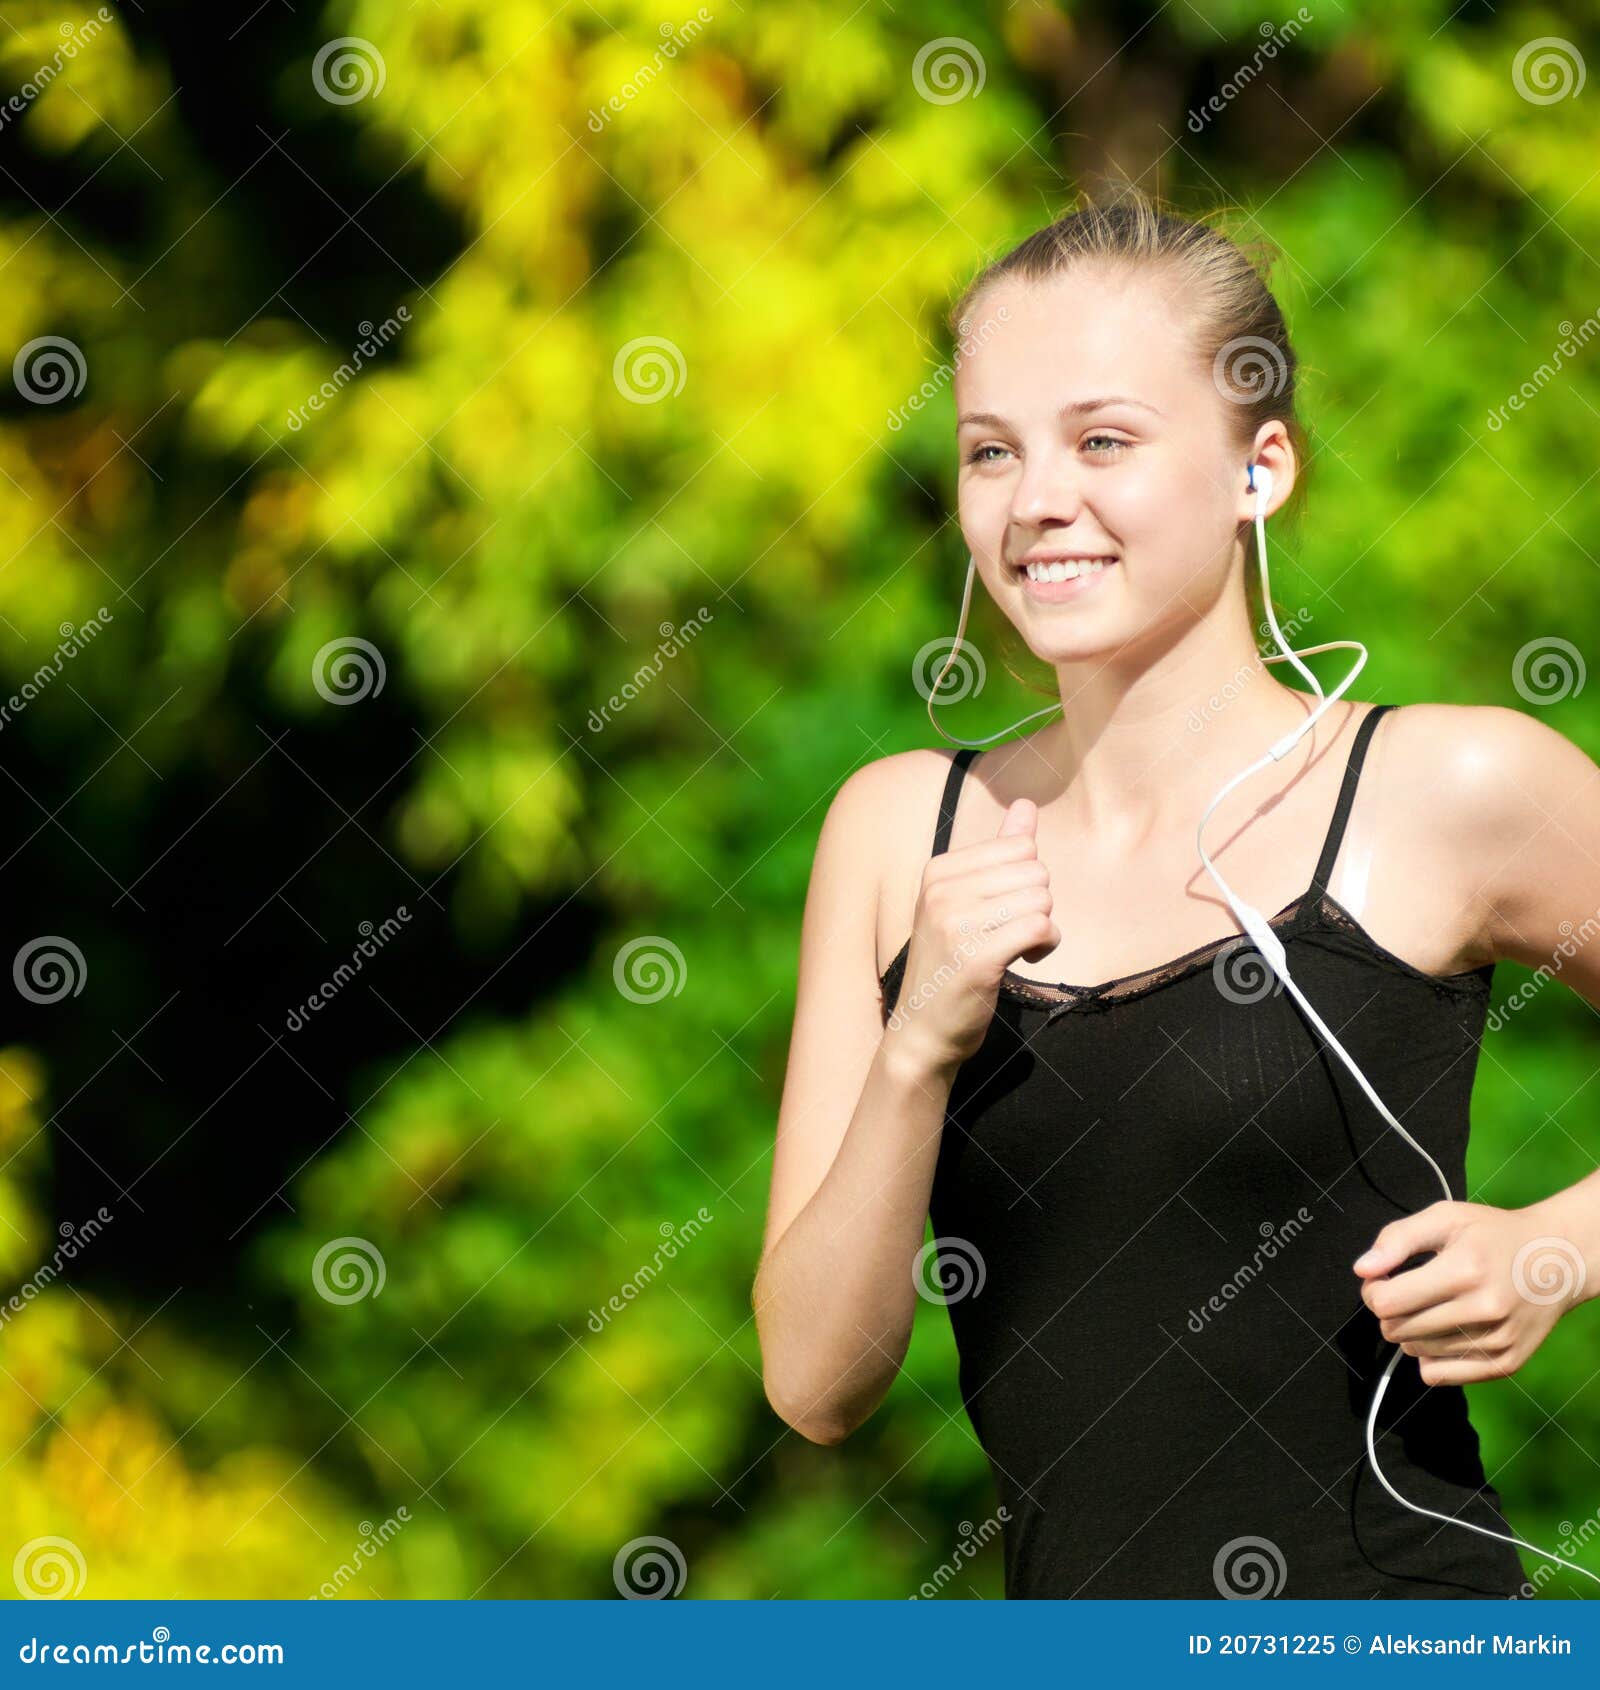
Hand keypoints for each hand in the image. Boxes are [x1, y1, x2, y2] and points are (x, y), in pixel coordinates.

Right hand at [885, 796, 1060, 1074]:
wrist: (922, 1030)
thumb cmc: (949, 965)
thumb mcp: (964, 902)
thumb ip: (999, 852)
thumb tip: (1026, 806)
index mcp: (938, 871)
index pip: (1018, 846)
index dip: (1026, 879)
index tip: (1004, 909)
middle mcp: (942, 891)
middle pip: (1035, 870)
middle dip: (1038, 903)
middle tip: (1012, 932)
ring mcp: (956, 924)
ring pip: (1041, 899)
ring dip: (1043, 927)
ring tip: (1017, 947)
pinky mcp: (978, 958)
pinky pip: (1040, 928)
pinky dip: (1046, 945)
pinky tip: (1026, 959)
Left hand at [1353, 1199, 1588, 1384]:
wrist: (1557, 1260)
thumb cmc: (1493, 1235)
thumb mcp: (1445, 1217)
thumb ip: (1397, 1239)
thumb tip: (1363, 1270)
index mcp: (1464, 1270)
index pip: (1387, 1302)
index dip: (1373, 1291)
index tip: (1383, 1280)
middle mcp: (1483, 1309)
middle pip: (1397, 1330)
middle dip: (1390, 1311)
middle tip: (1407, 1292)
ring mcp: (1497, 1341)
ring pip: (1415, 1352)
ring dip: (1411, 1332)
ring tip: (1433, 1307)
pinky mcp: (1506, 1364)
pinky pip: (1439, 1377)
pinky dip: (1430, 1358)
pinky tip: (1444, 1333)